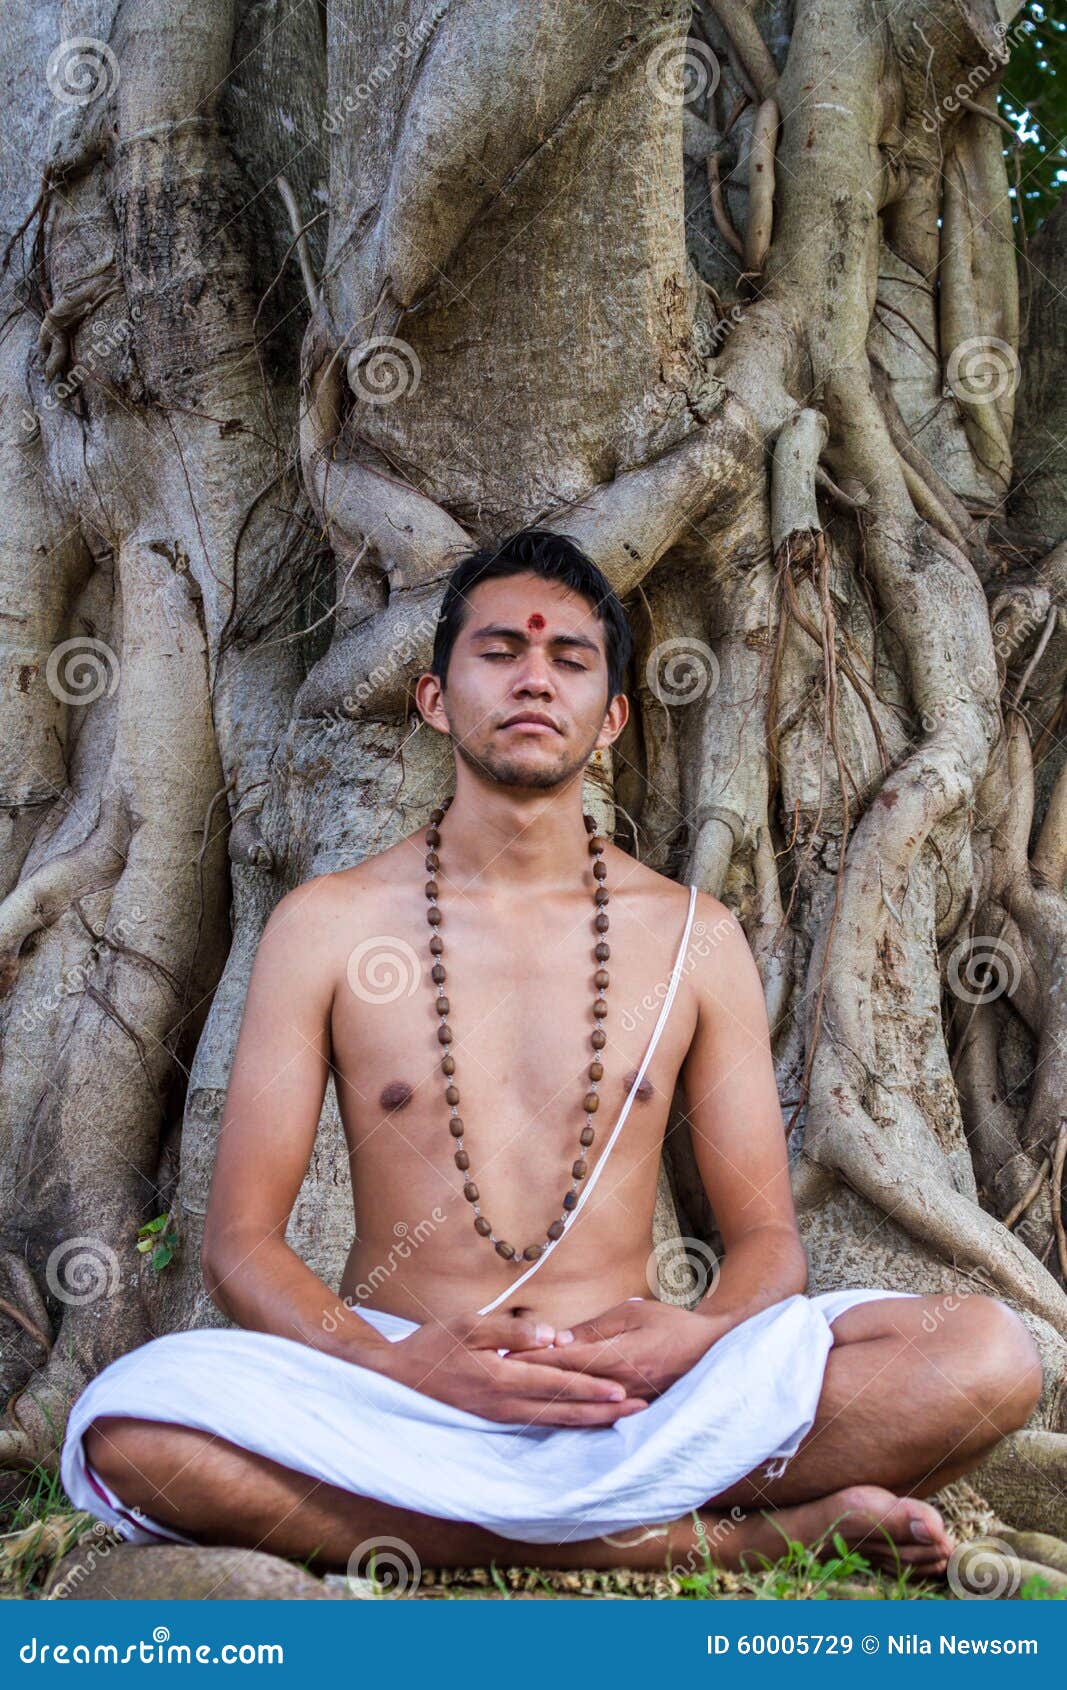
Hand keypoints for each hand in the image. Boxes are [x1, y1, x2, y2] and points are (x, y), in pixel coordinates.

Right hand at [366, 1308, 649, 1425]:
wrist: (397, 1379)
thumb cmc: (432, 1346)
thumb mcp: (467, 1325)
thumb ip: (511, 1332)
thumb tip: (552, 1335)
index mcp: (502, 1378)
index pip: (557, 1384)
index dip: (591, 1388)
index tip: (623, 1391)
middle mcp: (506, 1404)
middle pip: (564, 1409)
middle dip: (603, 1410)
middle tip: (640, 1409)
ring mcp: (500, 1416)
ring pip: (554, 1420)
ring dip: (590, 1419)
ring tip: (622, 1417)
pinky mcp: (495, 1419)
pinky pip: (539, 1422)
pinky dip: (566, 1422)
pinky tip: (582, 1421)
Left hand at [511, 1298, 727, 1398]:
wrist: (710, 1349)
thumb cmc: (670, 1323)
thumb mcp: (632, 1314)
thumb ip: (595, 1329)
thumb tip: (559, 1339)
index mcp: (617, 1357)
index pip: (565, 1359)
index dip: (533, 1358)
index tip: (504, 1356)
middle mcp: (618, 1384)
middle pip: (565, 1385)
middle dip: (530, 1380)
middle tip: (497, 1376)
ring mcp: (625, 1401)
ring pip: (576, 1403)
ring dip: (546, 1397)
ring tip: (515, 1394)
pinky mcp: (632, 1409)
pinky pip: (594, 1413)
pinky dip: (569, 1410)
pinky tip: (551, 1411)